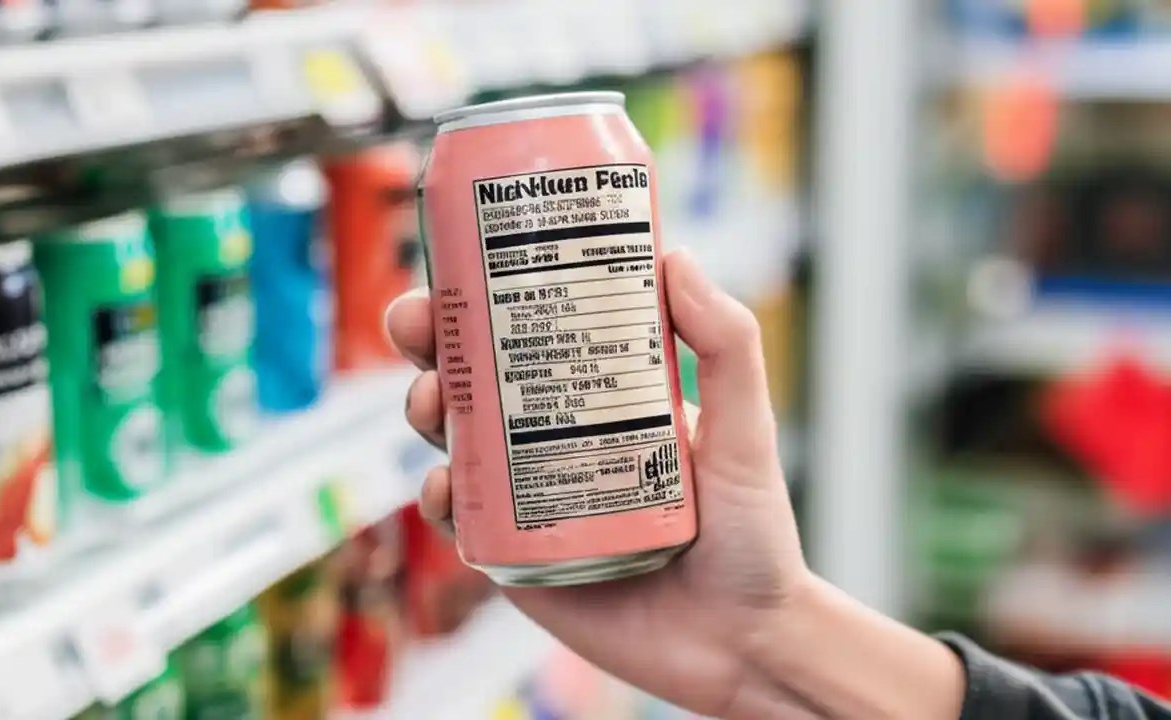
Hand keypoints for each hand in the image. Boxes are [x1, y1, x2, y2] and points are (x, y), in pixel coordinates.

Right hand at [387, 249, 808, 716]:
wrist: (742, 643)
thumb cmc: (752, 535)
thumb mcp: (746, 430)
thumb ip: (727, 345)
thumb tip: (676, 257)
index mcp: (603, 399)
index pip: (533, 333)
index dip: (482, 298)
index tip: (455, 266)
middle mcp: (558, 442)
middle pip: (475, 380)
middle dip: (432, 346)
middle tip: (418, 326)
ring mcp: (531, 499)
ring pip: (456, 444)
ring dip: (426, 411)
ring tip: (430, 403)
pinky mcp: (516, 558)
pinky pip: (461, 523)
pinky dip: (440, 500)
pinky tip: (443, 487)